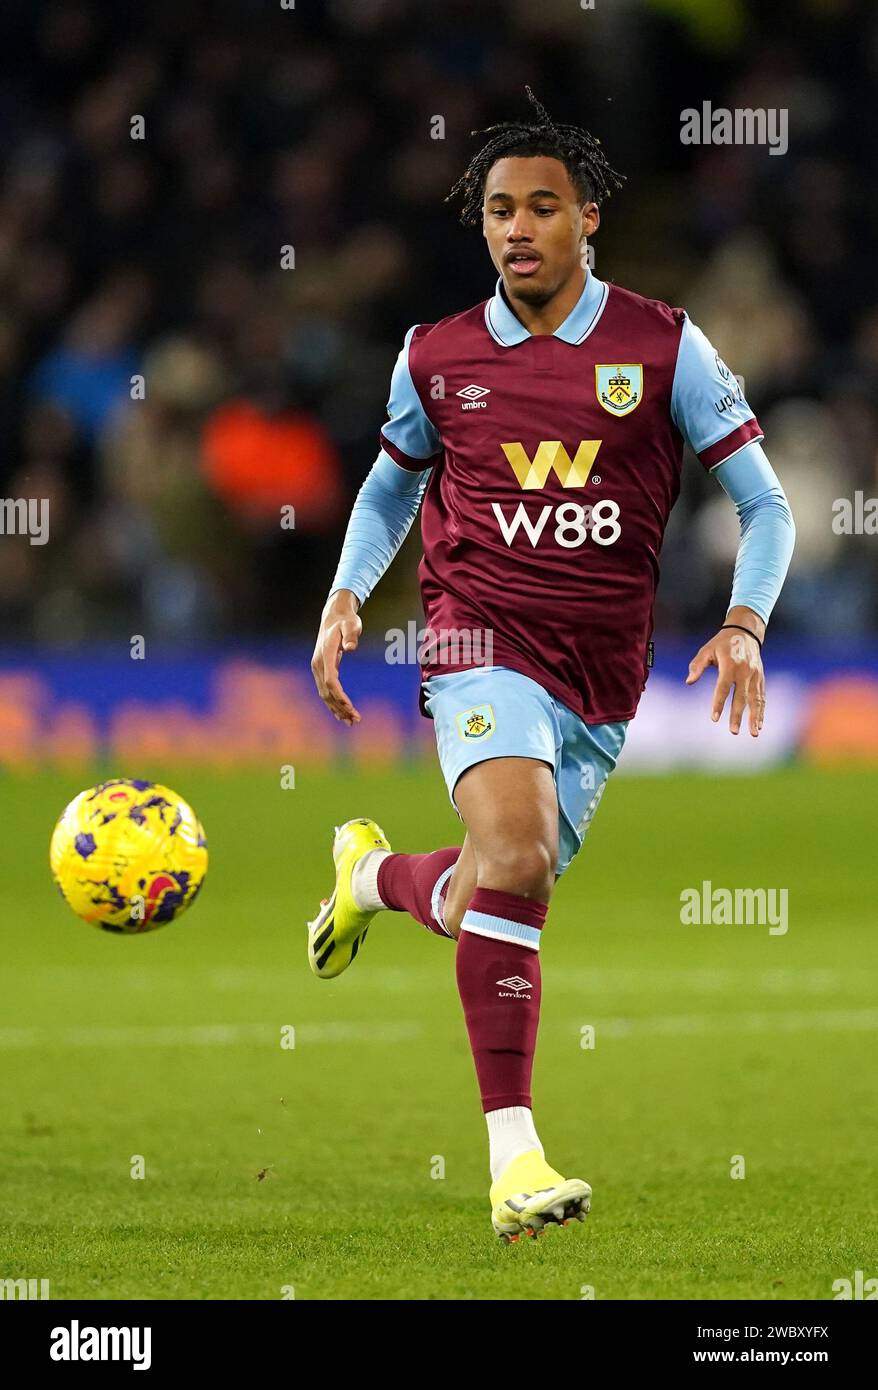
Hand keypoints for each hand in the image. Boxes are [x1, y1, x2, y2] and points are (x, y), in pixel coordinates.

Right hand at [311, 590, 361, 724]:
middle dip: (340, 707)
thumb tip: (351, 647)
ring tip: (352, 721)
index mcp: (325, 655)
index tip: (350, 707)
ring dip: (337, 709)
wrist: (333, 616)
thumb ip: (351, 634)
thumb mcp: (351, 624)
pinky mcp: (321, 670)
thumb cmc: (346, 621)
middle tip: (356, 720)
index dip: (339, 695)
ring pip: (325, 694)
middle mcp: (318, 664)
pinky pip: (325, 690)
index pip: (330, 680)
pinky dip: (333, 703)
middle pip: (327, 692)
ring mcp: (318, 668)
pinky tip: (342, 713)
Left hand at [686, 615, 764, 736]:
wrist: (745, 631)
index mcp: (730, 665)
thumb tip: (689, 682)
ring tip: (754, 734)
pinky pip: (762, 697)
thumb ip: (697, 665)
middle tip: (734, 732)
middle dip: (738, 715)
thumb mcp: (706, 650)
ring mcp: (755, 675)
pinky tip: (759, 725)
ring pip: (756, 699)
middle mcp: (745, 671)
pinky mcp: (761, 678)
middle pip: (742, 697)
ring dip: (755, 717)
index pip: (724, 687)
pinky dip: (761, 711)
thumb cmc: (722, 643)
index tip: (714, 718)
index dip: (719, 703)